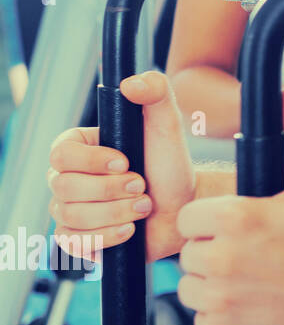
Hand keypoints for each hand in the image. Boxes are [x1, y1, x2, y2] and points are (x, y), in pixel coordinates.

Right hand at [47, 70, 196, 262]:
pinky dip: (107, 237)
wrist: (183, 207)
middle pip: (63, 187)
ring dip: (116, 212)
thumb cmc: (170, 165)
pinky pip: (73, 242)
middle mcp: (66, 178)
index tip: (126, 161)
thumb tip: (132, 82)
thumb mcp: (168, 125)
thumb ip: (156, 93)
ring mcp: (68, 209)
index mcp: (78, 148)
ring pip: (70, 216)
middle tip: (143, 186)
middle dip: (112, 190)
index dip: (92, 161)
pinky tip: (130, 229)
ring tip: (144, 206)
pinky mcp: (78, 238)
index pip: (60, 153)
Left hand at [175, 88, 283, 324]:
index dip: (214, 223)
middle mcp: (223, 261)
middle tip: (254, 258)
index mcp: (238, 220)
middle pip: (190, 253)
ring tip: (255, 283)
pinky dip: (223, 318)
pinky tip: (255, 308)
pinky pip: (203, 321)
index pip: (192, 217)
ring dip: (216, 287)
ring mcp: (220, 301)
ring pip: (192, 288)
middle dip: (215, 254)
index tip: (241, 230)